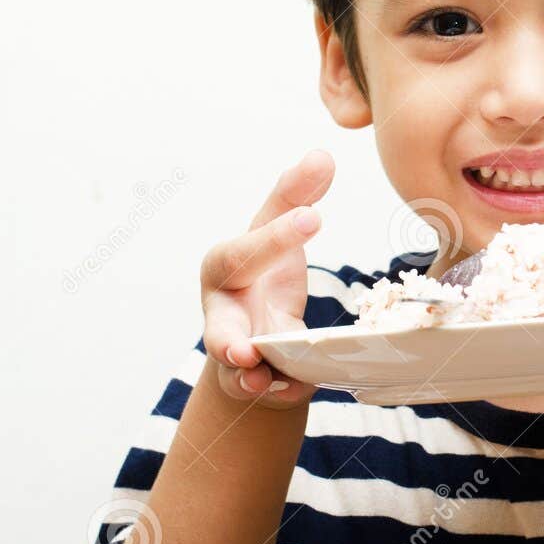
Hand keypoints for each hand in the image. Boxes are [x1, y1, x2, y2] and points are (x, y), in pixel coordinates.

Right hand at [199, 150, 333, 408]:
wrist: (255, 328)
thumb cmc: (263, 269)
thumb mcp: (278, 230)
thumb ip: (295, 195)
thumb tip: (324, 153)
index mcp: (225, 265)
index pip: (247, 249)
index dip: (278, 235)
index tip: (316, 216)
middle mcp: (220, 311)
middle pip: (219, 322)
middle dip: (229, 332)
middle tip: (246, 346)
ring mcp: (232, 348)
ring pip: (232, 367)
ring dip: (244, 372)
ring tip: (257, 375)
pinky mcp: (250, 379)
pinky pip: (260, 389)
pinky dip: (277, 390)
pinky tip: (292, 389)